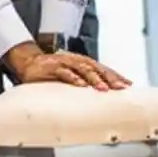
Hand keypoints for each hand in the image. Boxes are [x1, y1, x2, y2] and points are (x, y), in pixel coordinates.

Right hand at [8, 46, 130, 90]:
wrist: (29, 62)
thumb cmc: (53, 71)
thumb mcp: (71, 75)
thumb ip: (85, 82)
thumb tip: (103, 96)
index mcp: (83, 63)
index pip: (103, 69)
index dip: (116, 76)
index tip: (128, 85)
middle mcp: (76, 61)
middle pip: (96, 68)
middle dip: (110, 78)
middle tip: (121, 87)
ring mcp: (64, 63)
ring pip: (82, 69)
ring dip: (93, 78)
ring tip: (102, 88)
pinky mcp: (52, 67)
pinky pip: (64, 72)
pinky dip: (73, 78)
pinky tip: (80, 84)